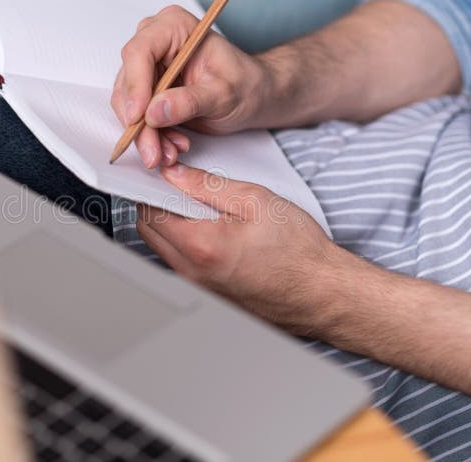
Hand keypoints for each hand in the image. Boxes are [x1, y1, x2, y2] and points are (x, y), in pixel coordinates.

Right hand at [111, 5, 275, 167]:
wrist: (252, 96)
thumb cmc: (245, 84)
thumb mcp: (224, 94)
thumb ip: (190, 102)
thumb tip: (155, 111)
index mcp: (174, 27)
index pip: (140, 52)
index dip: (135, 86)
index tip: (140, 117)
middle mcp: (156, 43)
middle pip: (129, 82)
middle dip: (139, 122)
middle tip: (154, 151)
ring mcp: (149, 67)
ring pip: (129, 104)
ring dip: (145, 134)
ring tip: (170, 152)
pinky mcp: (148, 91)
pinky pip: (137, 117)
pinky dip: (151, 136)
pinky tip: (171, 146)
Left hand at [135, 163, 345, 334]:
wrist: (322, 292)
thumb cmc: (298, 251)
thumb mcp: (255, 200)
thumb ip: (207, 184)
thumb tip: (175, 174)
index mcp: (200, 246)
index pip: (149, 211)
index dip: (152, 187)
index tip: (165, 174)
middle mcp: (191, 273)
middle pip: (148, 232)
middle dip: (155, 205)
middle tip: (180, 188)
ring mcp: (198, 288)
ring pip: (162, 249)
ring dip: (170, 225)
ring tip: (201, 209)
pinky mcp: (208, 295)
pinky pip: (180, 265)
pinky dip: (184, 244)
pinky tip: (212, 232)